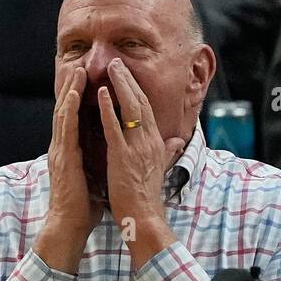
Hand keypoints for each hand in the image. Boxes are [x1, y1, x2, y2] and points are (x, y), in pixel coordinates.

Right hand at [36, 67, 102, 271]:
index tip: (90, 82)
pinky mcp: (63, 158)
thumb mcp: (97, 178)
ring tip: (78, 70)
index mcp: (71, 152)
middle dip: (74, 88)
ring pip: (65, 114)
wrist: (70, 226)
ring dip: (70, 91)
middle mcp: (63, 148)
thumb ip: (102, 162)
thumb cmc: (84, 207)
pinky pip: (66, 128)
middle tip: (82, 66)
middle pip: (68, 111)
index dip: (81, 101)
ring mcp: (61, 152)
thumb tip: (114, 155)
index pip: (76, 120)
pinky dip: (70, 109)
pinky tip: (74, 94)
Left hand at [98, 59, 184, 235]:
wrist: (144, 219)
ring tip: (110, 67)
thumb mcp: (161, 169)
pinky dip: (108, 108)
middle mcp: (149, 142)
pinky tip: (101, 92)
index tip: (128, 74)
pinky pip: (114, 127)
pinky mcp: (122, 157)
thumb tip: (179, 140)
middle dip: (129, 80)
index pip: (147, 110)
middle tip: (117, 61)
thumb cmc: (147, 198)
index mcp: (156, 144)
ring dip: (120, 85)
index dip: (138, 90)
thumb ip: (169, 152)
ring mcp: (136, 148)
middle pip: (141, 102)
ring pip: (130, 108)